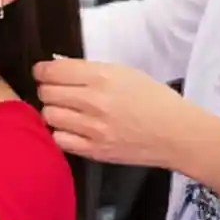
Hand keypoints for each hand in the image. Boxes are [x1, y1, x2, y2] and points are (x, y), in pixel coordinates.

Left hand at [34, 57, 197, 168]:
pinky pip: (60, 140)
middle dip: (47, 90)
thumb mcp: (124, 72)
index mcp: (102, 76)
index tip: (42, 72)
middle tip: (56, 92)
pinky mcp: (95, 151)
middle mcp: (94, 101)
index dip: (42, 71)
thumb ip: (90, 70)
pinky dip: (61, 133)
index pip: (53, 71)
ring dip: (53, 111)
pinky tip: (72, 129)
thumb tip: (59, 68)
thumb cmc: (154, 99)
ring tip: (65, 111)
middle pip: (46, 93)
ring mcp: (93, 128)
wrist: (177, 134)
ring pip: (49, 116)